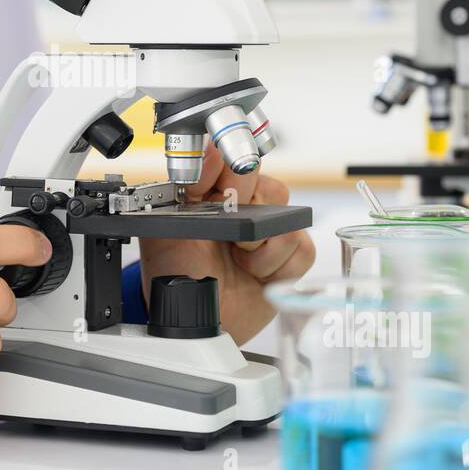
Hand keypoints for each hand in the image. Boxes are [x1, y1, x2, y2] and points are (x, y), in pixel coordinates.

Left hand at [138, 144, 315, 345]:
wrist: (193, 317)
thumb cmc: (176, 272)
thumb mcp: (166, 227)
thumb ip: (186, 186)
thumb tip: (209, 152)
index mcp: (214, 190)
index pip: (239, 159)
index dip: (234, 174)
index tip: (221, 196)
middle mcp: (246, 205)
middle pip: (271, 186)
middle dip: (247, 216)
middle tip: (228, 238)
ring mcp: (270, 230)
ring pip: (288, 219)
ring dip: (259, 249)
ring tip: (238, 260)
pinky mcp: (291, 256)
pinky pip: (302, 249)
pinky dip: (276, 268)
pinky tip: (256, 275)